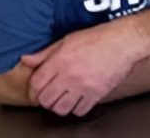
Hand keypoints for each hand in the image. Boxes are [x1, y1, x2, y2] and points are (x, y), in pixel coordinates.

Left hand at [22, 21, 144, 116]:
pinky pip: (80, 110)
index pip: (36, 83)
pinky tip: (79, 99)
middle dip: (45, 99)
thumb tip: (25, 59)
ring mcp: (83, 86)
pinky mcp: (97, 93)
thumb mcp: (67, 40)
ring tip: (63, 98)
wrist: (124, 41)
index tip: (38, 89)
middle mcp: (69, 75)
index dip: (34, 89)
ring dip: (59, 105)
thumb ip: (45, 53)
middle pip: (46, 100)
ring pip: (61, 108)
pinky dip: (77, 108)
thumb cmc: (98, 37)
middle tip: (50, 94)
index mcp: (60, 60)